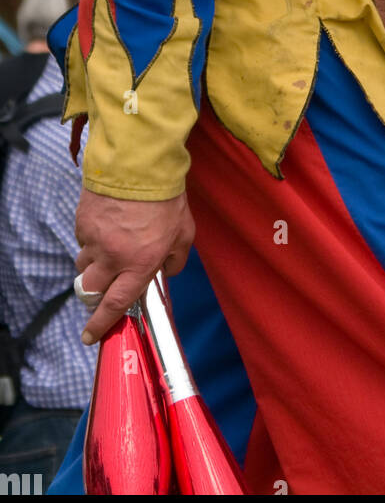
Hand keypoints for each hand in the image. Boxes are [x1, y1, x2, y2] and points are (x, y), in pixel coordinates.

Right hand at [75, 188, 194, 343]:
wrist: (140, 165)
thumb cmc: (167, 199)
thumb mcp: (185, 233)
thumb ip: (176, 260)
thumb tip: (167, 272)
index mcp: (139, 264)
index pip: (115, 304)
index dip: (101, 324)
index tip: (90, 337)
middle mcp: (113, 257)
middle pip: (90, 291)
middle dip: (93, 298)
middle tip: (100, 294)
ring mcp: (94, 240)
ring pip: (83, 266)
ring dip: (92, 267)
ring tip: (110, 252)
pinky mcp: (82, 223)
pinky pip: (82, 241)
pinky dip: (91, 241)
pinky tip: (107, 226)